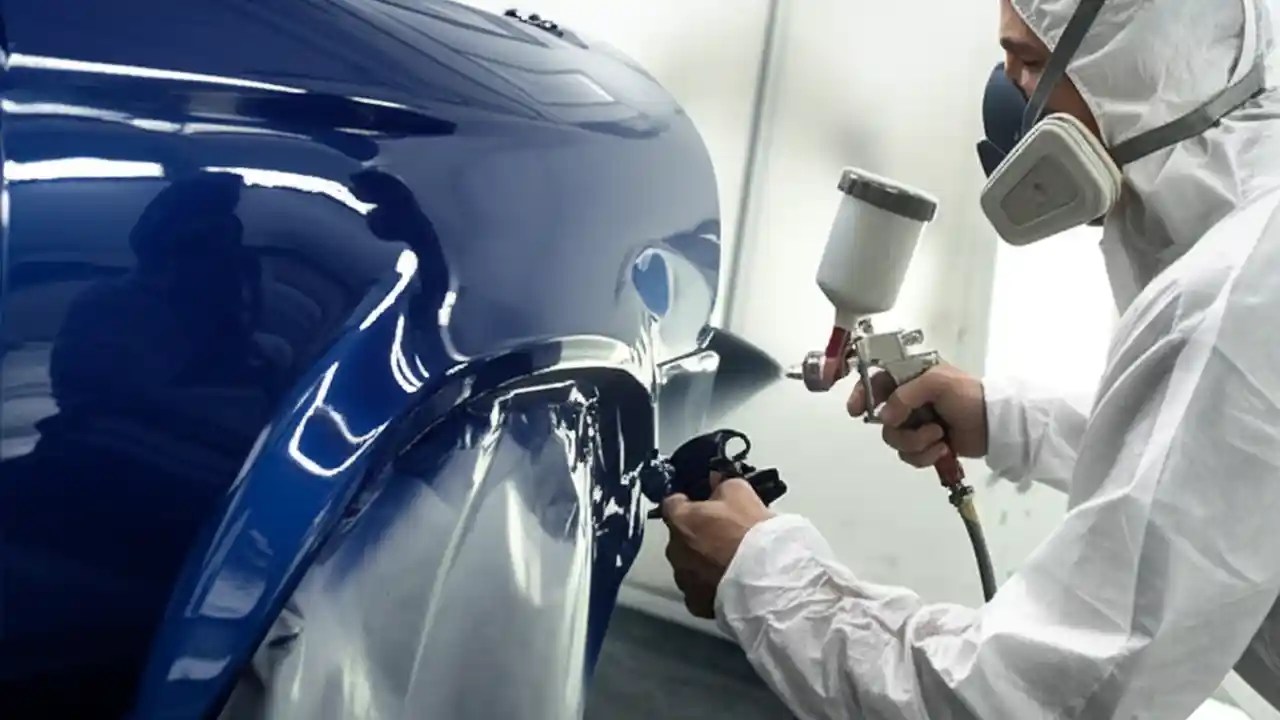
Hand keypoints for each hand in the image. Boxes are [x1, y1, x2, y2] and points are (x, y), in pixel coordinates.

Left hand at [662, 474, 773, 618]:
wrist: (767, 578)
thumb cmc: (751, 532)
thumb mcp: (740, 492)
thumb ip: (722, 483)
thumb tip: (716, 479)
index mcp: (680, 521)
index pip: (671, 504)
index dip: (686, 502)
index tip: (701, 504)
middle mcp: (674, 551)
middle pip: (680, 537)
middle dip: (696, 535)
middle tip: (723, 534)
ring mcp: (683, 580)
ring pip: (688, 565)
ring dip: (702, 561)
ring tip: (729, 561)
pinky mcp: (696, 603)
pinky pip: (698, 589)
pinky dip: (709, 585)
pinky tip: (729, 582)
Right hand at [847, 363, 987, 466]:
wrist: (995, 424)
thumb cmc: (968, 396)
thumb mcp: (937, 383)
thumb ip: (905, 395)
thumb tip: (886, 418)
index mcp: (910, 377)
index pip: (875, 381)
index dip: (861, 394)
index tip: (856, 411)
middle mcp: (909, 400)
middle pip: (881, 417)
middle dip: (897, 427)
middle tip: (907, 426)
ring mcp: (916, 423)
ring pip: (894, 439)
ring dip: (915, 442)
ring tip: (938, 437)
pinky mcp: (925, 444)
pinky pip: (909, 455)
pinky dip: (924, 456)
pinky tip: (943, 448)